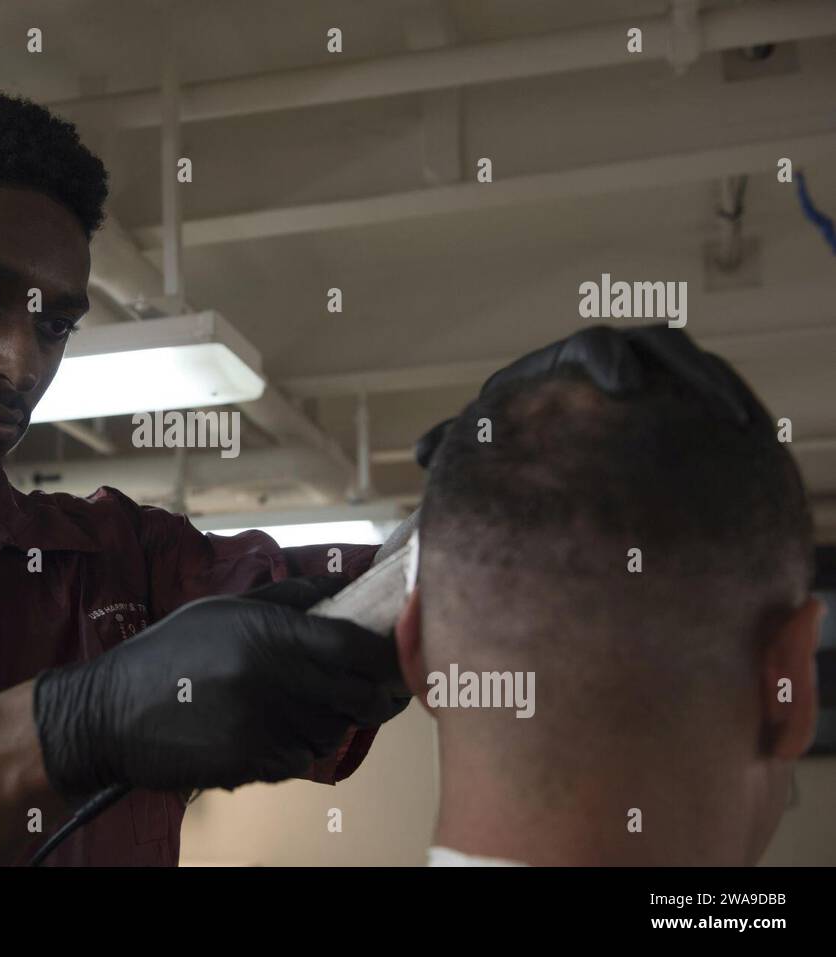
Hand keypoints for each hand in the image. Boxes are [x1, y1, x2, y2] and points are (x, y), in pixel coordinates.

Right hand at [33, 585, 407, 797]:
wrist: (109, 714)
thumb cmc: (166, 655)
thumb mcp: (221, 610)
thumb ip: (287, 600)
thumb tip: (340, 586)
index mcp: (265, 632)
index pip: (353, 646)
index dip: (386, 655)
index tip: (397, 658)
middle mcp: (269, 679)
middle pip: (358, 695)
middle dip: (379, 697)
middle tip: (382, 692)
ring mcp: (262, 726)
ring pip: (333, 731)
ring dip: (335, 722)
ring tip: (312, 707)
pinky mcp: (250, 764)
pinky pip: (302, 760)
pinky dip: (300, 748)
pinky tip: (274, 731)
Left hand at [415, 324, 763, 467]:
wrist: (539, 450)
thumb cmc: (507, 443)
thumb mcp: (482, 446)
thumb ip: (457, 444)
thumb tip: (423, 452)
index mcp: (561, 365)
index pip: (588, 345)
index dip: (606, 358)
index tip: (622, 388)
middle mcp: (607, 360)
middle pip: (656, 343)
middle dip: (684, 369)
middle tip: (708, 407)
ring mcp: (647, 374)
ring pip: (692, 363)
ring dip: (720, 386)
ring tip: (742, 425)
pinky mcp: (674, 399)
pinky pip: (711, 392)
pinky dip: (732, 405)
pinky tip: (751, 440)